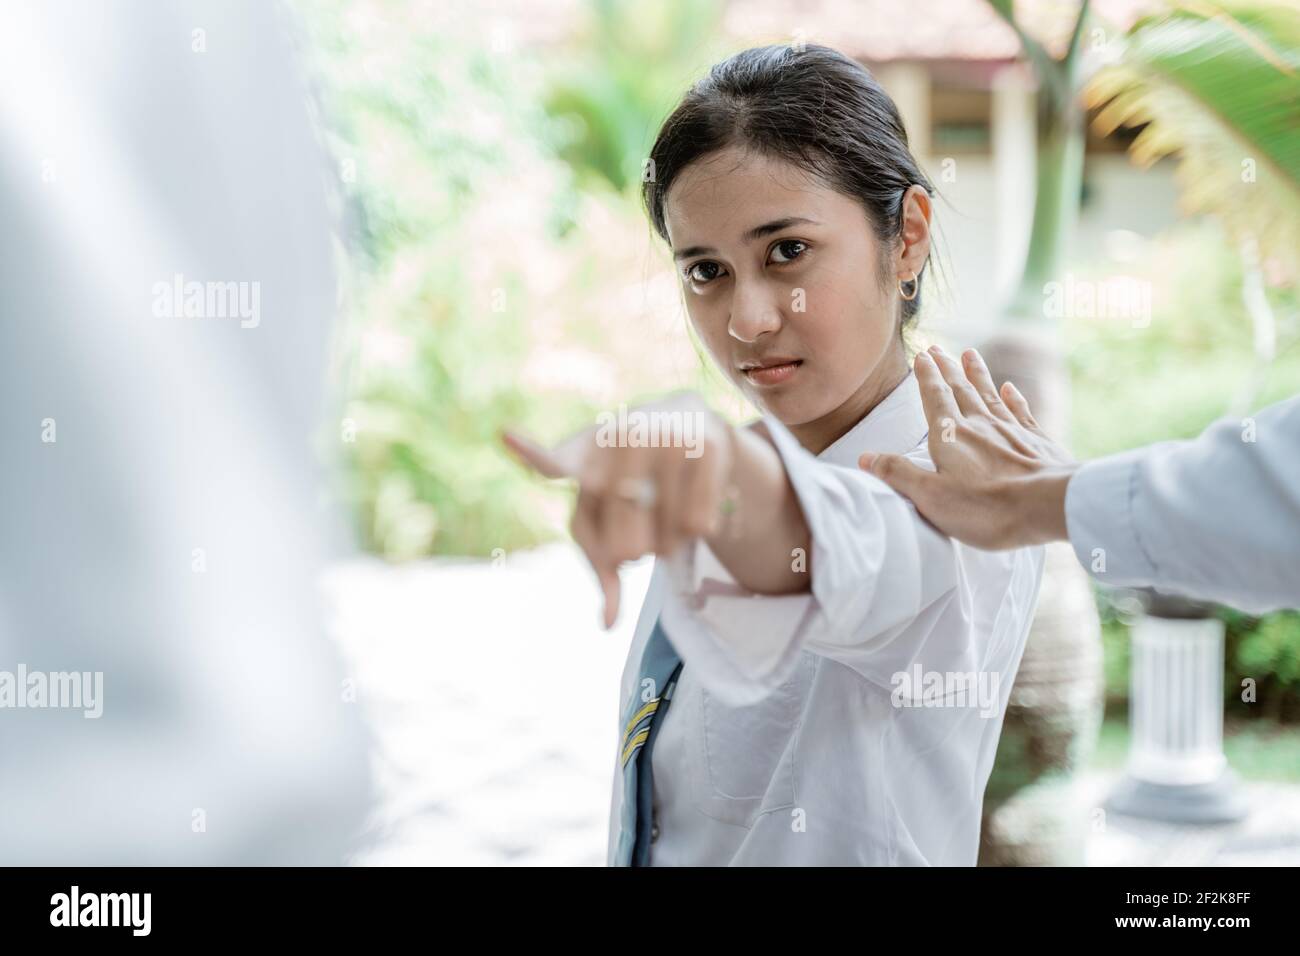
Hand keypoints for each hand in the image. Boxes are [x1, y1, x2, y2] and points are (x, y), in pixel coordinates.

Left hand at [502, 392, 735, 628]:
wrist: (686, 419)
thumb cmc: (634, 483)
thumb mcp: (611, 522)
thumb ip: (603, 570)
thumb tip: (608, 624)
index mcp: (583, 456)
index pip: (554, 462)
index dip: (531, 453)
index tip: (506, 436)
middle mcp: (621, 438)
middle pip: (623, 549)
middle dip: (632, 554)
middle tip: (635, 532)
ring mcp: (663, 438)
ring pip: (665, 543)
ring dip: (666, 544)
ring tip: (664, 508)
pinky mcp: (704, 447)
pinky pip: (696, 525)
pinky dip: (693, 530)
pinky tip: (692, 502)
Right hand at [857, 345, 1077, 549]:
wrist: (1049, 505)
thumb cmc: (986, 507)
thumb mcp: (930, 497)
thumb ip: (898, 474)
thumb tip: (866, 458)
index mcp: (950, 436)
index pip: (934, 397)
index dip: (926, 376)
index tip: (921, 355)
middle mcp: (979, 424)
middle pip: (960, 389)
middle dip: (946, 367)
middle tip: (937, 347)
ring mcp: (1010, 430)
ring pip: (989, 394)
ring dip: (977, 373)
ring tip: (970, 353)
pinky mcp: (1036, 441)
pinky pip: (1021, 411)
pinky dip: (1014, 397)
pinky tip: (1011, 387)